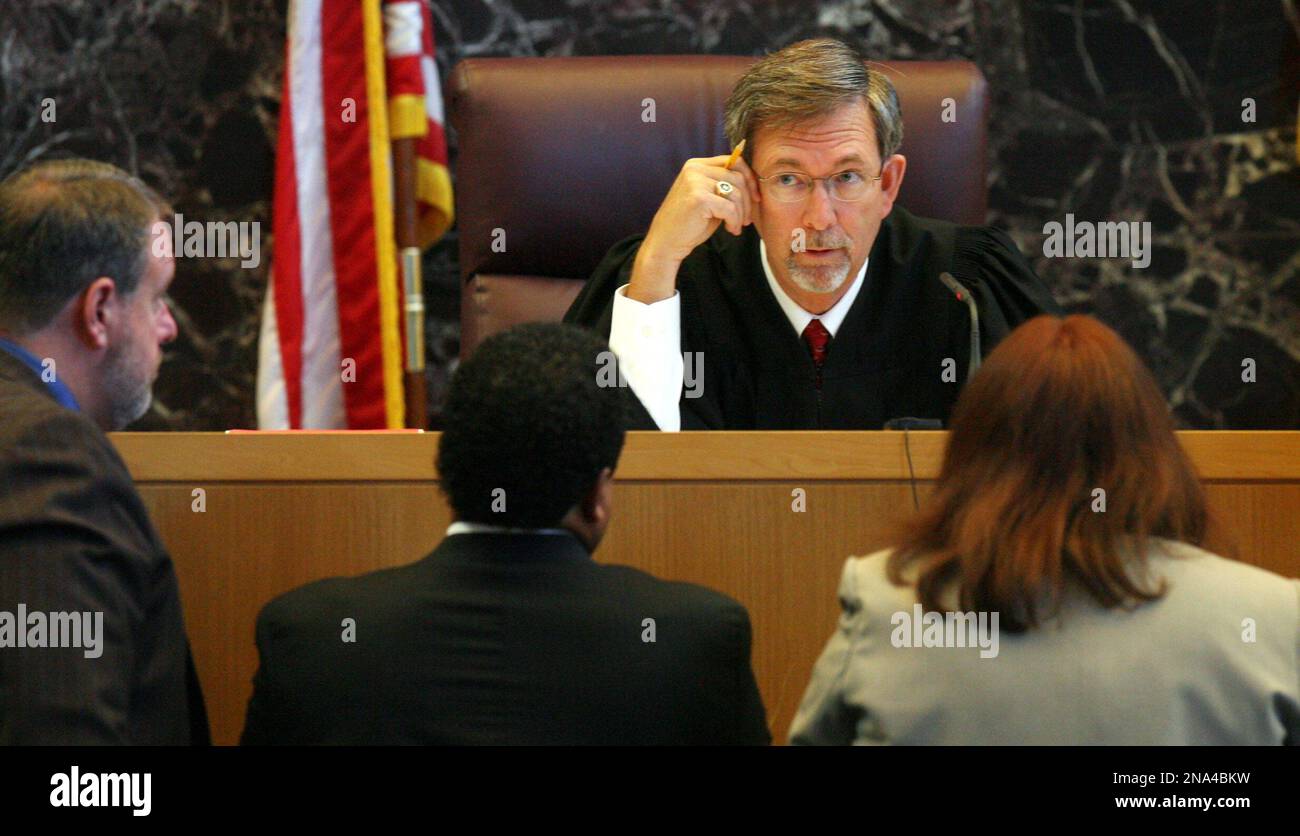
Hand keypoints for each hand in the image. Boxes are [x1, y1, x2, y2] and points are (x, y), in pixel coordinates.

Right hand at [627, 153, 760, 303]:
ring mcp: (695, 181)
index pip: (734, 161)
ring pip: (736, 193)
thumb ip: (724, 185)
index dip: (750, 178)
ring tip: (736, 226)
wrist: (666, 243)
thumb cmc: (689, 223)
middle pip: (738, 177)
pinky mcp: (698, 198)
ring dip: (741, 214)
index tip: (756, 197)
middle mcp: (694, 169)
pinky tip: (730, 230)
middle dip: (748, 200)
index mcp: (696, 165)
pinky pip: (730, 208)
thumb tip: (753, 182)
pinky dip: (734, 221)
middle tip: (746, 219)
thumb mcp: (708, 198)